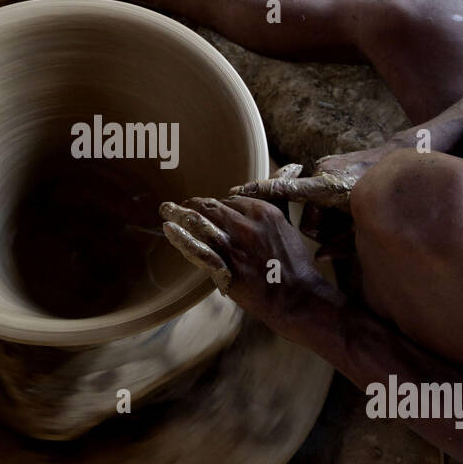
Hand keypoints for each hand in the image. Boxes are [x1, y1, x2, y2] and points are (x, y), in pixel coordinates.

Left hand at [159, 192, 325, 335]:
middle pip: (211, 208)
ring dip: (179, 215)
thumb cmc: (293, 261)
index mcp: (261, 211)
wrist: (297, 296)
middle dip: (191, 204)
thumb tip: (291, 167)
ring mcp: (234, 248)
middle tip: (176, 205)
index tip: (206, 208)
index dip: (214, 205)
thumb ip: (280, 194)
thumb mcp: (288, 221)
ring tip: (165, 209)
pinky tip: (168, 229)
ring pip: (200, 224)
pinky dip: (181, 239)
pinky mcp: (226, 269)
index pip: (229, 201)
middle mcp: (246, 226)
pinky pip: (199, 251)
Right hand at [230, 146, 390, 256]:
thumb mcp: (364, 229)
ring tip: (351, 215)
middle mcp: (323, 172)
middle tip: (343, 230)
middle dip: (320, 225)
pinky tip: (348, 203)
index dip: (261, 191)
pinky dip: (330, 199)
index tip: (237, 192)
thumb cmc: (385, 202)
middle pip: (308, 212)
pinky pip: (321, 187)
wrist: (401, 159)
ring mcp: (326, 164)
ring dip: (326, 212)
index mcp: (327, 188)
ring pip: (314, 200)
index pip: (287, 190)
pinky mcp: (331, 161)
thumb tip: (319, 257)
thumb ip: (339, 246)